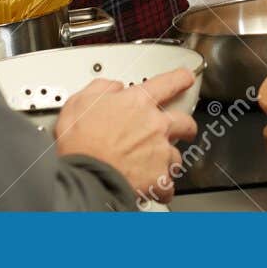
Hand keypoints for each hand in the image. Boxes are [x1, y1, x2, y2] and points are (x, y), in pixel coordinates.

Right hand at [54, 69, 198, 202]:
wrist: (84, 176)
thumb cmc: (80, 143)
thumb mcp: (81, 102)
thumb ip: (101, 88)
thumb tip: (113, 87)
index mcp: (138, 103)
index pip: (169, 82)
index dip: (180, 78)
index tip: (185, 78)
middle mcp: (155, 125)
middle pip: (185, 122)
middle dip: (186, 125)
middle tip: (182, 129)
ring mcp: (160, 152)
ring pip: (176, 155)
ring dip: (168, 159)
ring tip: (154, 165)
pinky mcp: (159, 178)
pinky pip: (168, 185)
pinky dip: (161, 187)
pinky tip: (151, 188)